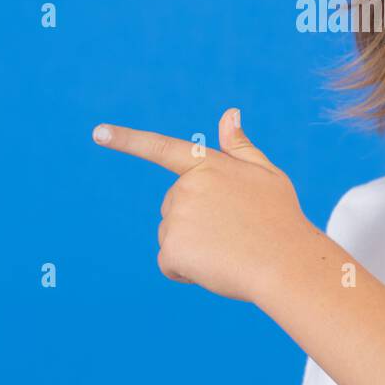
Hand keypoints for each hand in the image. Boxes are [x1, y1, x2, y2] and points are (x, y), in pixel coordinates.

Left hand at [92, 108, 316, 303]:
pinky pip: (170, 263)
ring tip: (229, 250)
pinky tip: (216, 268)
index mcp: (208, 165)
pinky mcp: (172, 248)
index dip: (128, 140)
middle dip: (196, 222)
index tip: (98, 132)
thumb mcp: (266, 175)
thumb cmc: (280, 219)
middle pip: (175, 208)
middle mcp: (186, 187)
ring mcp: (177, 217)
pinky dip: (187, 270)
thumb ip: (241, 148)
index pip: (162, 148)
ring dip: (194, 248)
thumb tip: (229, 114)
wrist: (286, 263)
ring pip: (173, 237)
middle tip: (232, 233)